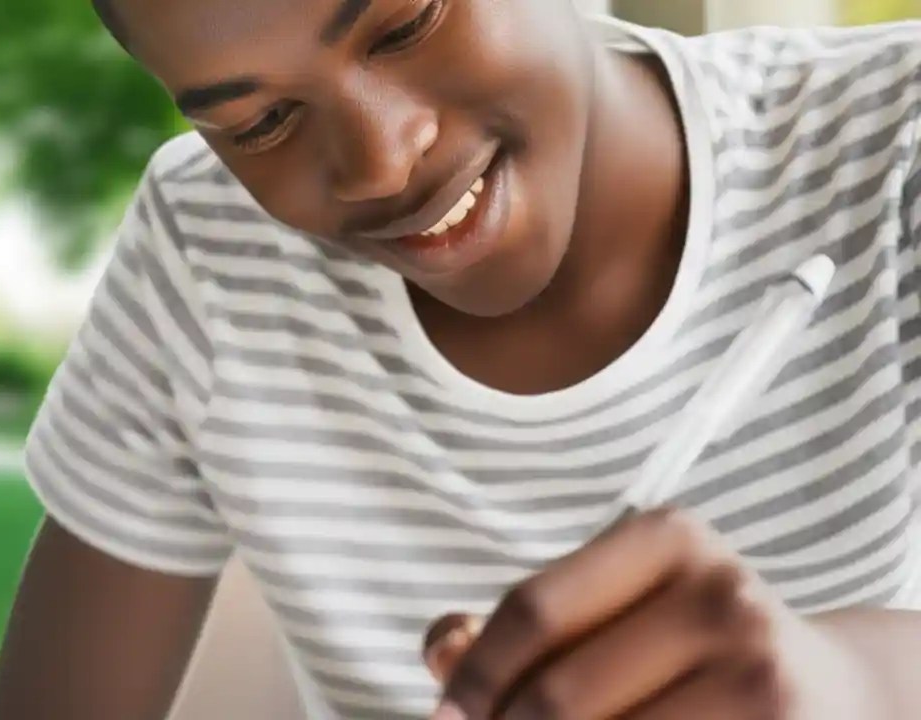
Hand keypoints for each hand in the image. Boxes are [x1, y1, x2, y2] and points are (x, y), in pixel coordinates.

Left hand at [421, 508, 881, 718]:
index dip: (475, 675)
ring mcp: (756, 669)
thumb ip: (522, 626)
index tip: (445, 715)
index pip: (534, 610)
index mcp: (664, 537)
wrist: (827, 689)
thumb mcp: (613, 609)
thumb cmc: (688, 646)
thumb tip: (441, 646)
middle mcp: (719, 592)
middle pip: (559, 693)